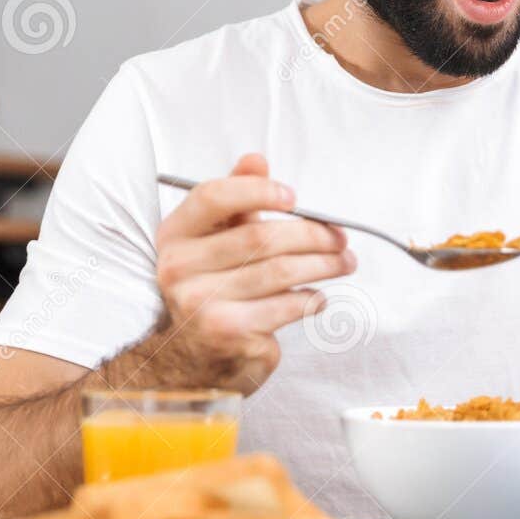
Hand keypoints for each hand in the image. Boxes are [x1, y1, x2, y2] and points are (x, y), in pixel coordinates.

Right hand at [152, 153, 352, 390]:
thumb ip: (236, 198)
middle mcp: (180, 268)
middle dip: (312, 234)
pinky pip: (286, 306)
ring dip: (324, 265)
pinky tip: (318, 297)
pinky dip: (311, 299)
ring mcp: (202, 303)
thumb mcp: (216, 240)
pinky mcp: (229, 332)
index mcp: (175, 235)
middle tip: (340, 238)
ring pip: (280, 271)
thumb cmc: (213, 288)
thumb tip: (256, 160)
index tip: (294, 197)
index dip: (258, 191)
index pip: (213, 198)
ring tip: (344, 263)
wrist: (193, 357)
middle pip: (259, 236)